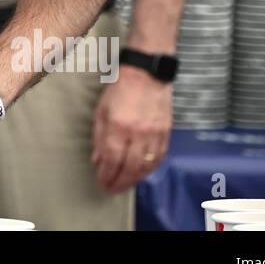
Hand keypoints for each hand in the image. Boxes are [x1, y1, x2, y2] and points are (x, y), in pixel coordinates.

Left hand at [91, 66, 171, 192]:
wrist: (146, 74)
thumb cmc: (120, 90)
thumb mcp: (101, 111)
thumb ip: (99, 137)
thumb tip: (98, 160)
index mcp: (118, 126)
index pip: (112, 160)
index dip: (107, 175)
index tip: (102, 183)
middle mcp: (138, 133)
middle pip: (130, 168)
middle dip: (120, 183)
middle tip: (112, 189)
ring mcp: (154, 133)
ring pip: (147, 166)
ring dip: (135, 179)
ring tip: (125, 184)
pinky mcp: (166, 132)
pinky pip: (159, 157)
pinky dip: (150, 169)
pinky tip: (142, 172)